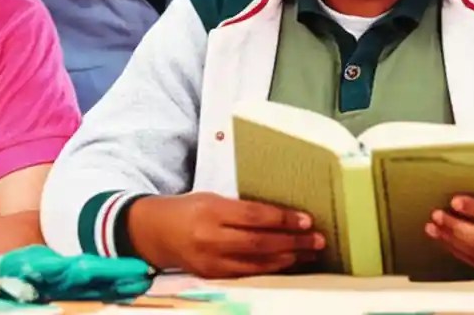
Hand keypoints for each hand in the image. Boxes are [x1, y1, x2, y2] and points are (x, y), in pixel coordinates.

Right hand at [127, 193, 324, 278]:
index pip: (255, 216)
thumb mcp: (214, 198)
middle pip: (260, 242)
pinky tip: (288, 263)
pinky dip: (271, 269)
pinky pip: (247, 274)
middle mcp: (211, 237)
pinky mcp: (212, 275)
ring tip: (310, 252)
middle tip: (318, 240)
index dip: (284, 219)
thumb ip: (243, 208)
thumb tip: (283, 214)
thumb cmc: (190, 209)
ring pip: (257, 263)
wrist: (155, 232)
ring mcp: (211, 260)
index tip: (307, 220)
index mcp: (212, 211)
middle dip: (293, 242)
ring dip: (288, 258)